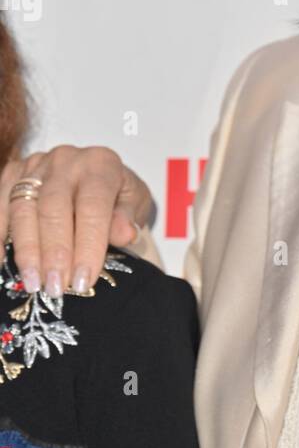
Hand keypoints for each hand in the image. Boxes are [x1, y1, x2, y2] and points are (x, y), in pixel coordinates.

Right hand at [0, 147, 154, 295]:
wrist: (99, 176)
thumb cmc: (118, 195)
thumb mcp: (135, 202)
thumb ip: (128, 217)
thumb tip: (125, 234)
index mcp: (100, 164)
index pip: (93, 207)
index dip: (88, 246)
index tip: (84, 281)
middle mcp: (65, 160)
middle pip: (53, 207)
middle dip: (54, 252)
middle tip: (56, 287)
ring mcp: (35, 165)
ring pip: (23, 207)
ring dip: (27, 249)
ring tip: (34, 282)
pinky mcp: (13, 174)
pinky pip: (0, 202)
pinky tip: (2, 261)